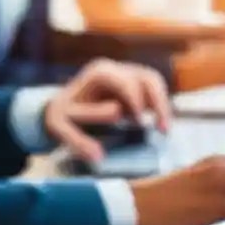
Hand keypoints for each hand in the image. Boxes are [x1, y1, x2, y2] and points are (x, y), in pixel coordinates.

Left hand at [46, 58, 171, 161]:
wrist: (62, 106)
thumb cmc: (61, 113)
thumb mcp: (60, 126)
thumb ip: (77, 139)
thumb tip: (99, 155)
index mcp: (99, 72)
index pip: (125, 81)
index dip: (135, 99)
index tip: (138, 120)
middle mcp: (116, 69)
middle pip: (147, 77)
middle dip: (158, 102)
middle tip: (163, 129)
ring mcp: (127, 75)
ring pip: (155, 83)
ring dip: (162, 105)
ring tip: (164, 130)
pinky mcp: (135, 86)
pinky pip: (154, 91)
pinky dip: (159, 106)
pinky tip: (159, 125)